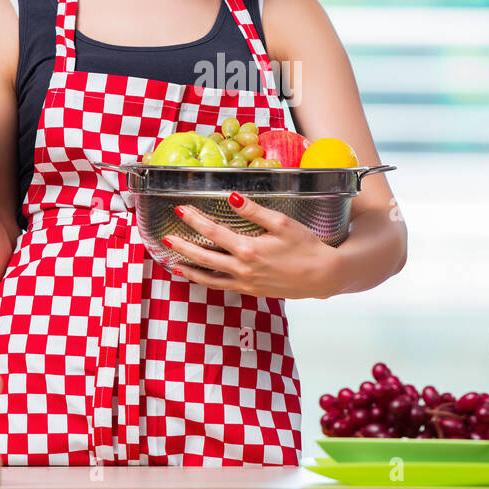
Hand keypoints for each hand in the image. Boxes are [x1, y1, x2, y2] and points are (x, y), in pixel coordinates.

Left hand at [162, 191, 341, 299]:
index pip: (213, 232)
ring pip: (209, 277)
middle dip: (182, 246)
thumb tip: (233, 197)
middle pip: (204, 256)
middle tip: (165, 238)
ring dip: (189, 268)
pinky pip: (221, 287)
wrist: (323, 276)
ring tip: (172, 262)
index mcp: (248, 249)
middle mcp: (242, 269)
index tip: (180, 209)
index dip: (195, 220)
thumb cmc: (306, 247)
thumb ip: (255, 211)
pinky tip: (198, 277)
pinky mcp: (251, 291)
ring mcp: (245, 282)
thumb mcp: (282, 223)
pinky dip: (205, 281)